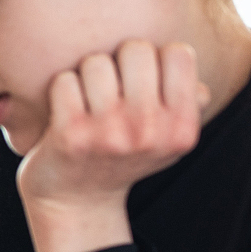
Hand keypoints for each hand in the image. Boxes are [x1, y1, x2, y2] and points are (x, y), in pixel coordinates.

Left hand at [16, 39, 206, 251]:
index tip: (142, 80)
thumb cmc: (125, 155)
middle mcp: (150, 132)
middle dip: (119, 60)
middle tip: (112, 88)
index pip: (179, 53)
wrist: (78, 202)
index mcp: (182, 129)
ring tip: (89, 100)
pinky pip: (64, 81)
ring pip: (97, 62)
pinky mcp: (70, 136)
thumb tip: (184, 55)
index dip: (157, 58)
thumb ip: (189, 97)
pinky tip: (66, 111)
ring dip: (87, 75)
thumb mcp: (170, 136)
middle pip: (136, 49)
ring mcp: (109, 135)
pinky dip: (61, 89)